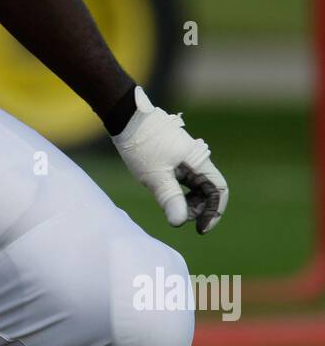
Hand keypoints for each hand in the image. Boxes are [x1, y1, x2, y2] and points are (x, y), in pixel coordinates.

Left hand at [111, 87, 228, 233]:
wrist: (126, 117)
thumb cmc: (142, 143)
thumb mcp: (155, 175)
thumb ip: (170, 198)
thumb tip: (178, 222)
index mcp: (198, 161)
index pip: (219, 190)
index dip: (214, 212)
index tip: (201, 229)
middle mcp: (195, 159)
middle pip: (207, 191)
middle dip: (197, 208)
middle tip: (176, 216)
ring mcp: (183, 158)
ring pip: (194, 186)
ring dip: (186, 201)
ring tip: (169, 207)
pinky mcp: (172, 158)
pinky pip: (182, 180)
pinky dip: (177, 192)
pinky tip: (163, 195)